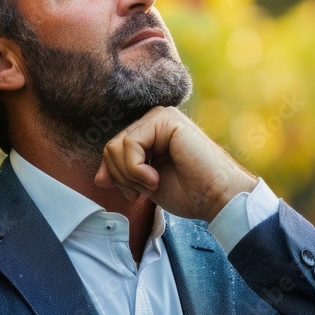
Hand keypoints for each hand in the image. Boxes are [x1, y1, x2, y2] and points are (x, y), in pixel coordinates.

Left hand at [94, 106, 256, 222]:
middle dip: (122, 177)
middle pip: (111, 147)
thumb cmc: (189, 192)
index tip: (137, 194)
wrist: (216, 197)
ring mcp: (162, 117)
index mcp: (150, 134)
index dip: (117, 177)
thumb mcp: (145, 185)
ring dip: (131, 176)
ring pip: (117, 146)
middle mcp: (155, 121)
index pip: (113, 150)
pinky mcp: (167, 119)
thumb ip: (123, 175)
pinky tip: (155, 178)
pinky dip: (136, 170)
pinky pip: (130, 144)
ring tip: (153, 184)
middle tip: (145, 190)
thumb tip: (98, 178)